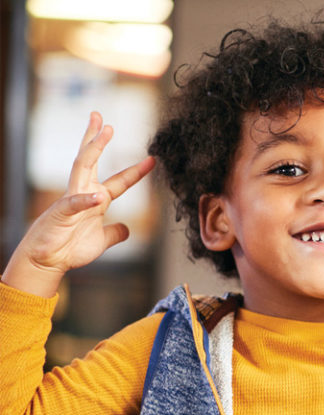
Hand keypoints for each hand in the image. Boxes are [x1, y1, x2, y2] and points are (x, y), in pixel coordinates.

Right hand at [1, 112, 154, 296]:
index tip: (153, 159)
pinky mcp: (61, 212)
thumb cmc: (70, 249)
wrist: (47, 262)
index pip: (121, 181)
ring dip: (94, 148)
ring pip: (82, 167)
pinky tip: (98, 197)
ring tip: (104, 131)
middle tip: (105, 120)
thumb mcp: (102, 240)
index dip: (137, 171)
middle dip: (98, 139)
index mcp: (97, 199)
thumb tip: (127, 228)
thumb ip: (115, 233)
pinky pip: (75, 203)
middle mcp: (84, 193)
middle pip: (92, 160)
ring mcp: (72, 200)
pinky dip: (86, 200)